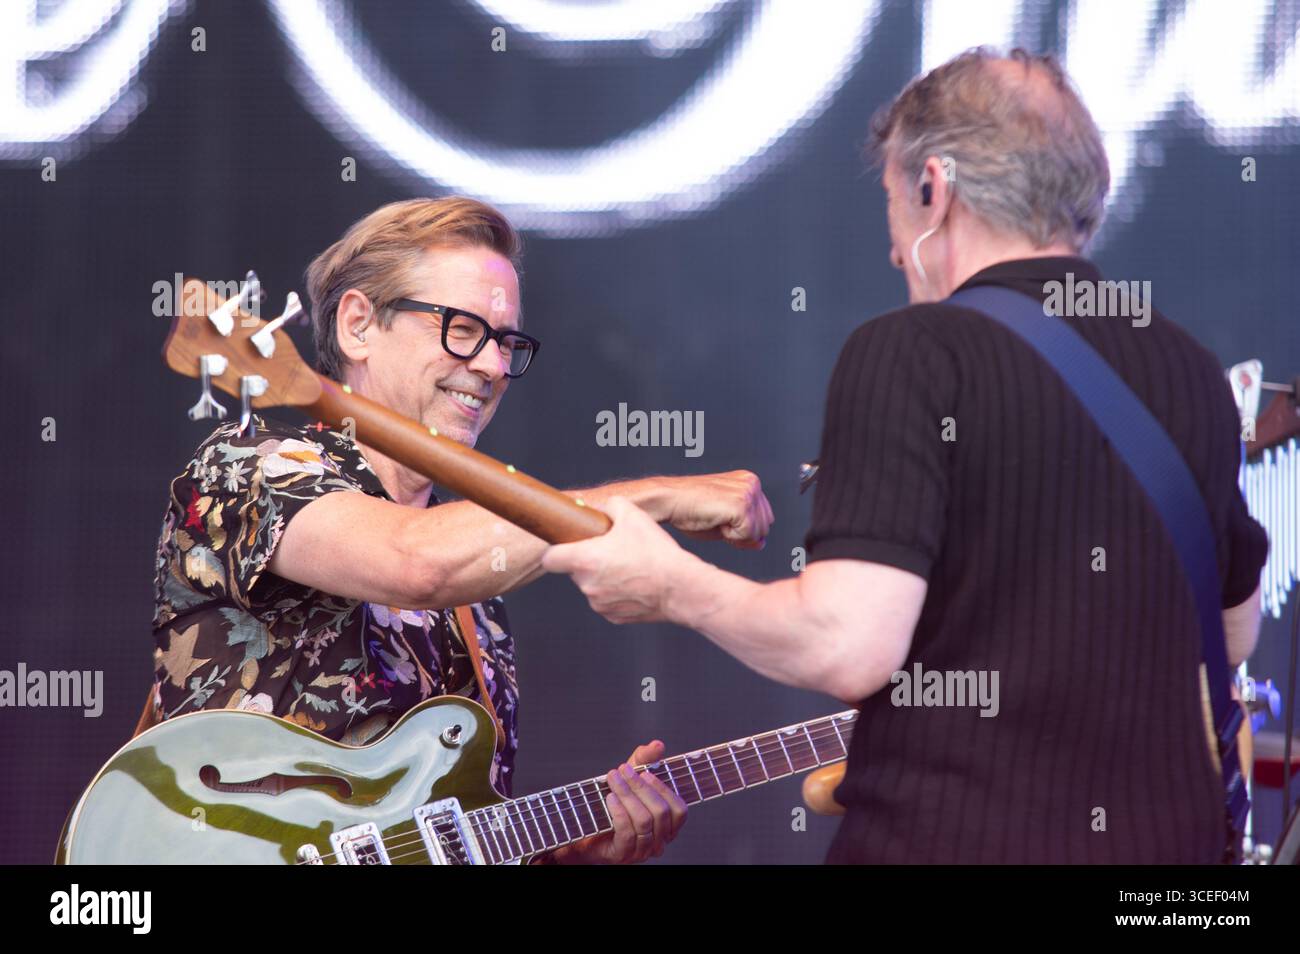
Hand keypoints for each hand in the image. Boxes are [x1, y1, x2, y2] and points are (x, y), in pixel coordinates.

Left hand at [542, 496, 694, 623]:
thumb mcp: (633, 515)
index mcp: (584, 560)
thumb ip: (611, 505)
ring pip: (592, 586)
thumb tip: (604, 507)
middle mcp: (587, 585)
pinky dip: (616, 594)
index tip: (566, 545)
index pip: (550, 558)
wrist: (680, 587)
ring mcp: (599, 603)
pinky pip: (607, 602)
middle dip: (587, 561)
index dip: (556, 550)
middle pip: (574, 571)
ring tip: (628, 566)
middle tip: (610, 550)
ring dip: (602, 577)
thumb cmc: (656, 552)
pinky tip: (636, 583)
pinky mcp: (613, 617)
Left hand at [545, 740, 686, 863]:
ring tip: (613, 780)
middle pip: (661, 812)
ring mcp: (642, 850)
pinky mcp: (623, 854)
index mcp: (667, 825)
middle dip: (640, 787)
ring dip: (627, 795)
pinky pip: (627, 832)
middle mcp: (659, 841)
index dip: (664, 789)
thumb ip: (644, 760)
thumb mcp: (630, 778)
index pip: (680, 810)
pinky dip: (619, 811)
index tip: (645, 773)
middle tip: (623, 770)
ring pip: (644, 821)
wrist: (584, 828)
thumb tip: (658, 745)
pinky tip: (610, 798)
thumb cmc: (612, 803)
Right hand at [659, 471, 772, 549]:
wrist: (668, 500)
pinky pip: (748, 535)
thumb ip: (746, 530)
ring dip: (736, 535)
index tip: (723, 521)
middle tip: (718, 521)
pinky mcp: (741, 504)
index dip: (745, 529)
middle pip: (765, 527)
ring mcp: (748, 493)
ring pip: (758, 533)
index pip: (765, 519)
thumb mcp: (724, 522)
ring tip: (715, 519)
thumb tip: (762, 542)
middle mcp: (752, 483)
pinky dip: (731, 537)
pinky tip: (716, 521)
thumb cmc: (689, 509)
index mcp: (748, 482)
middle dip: (743, 533)